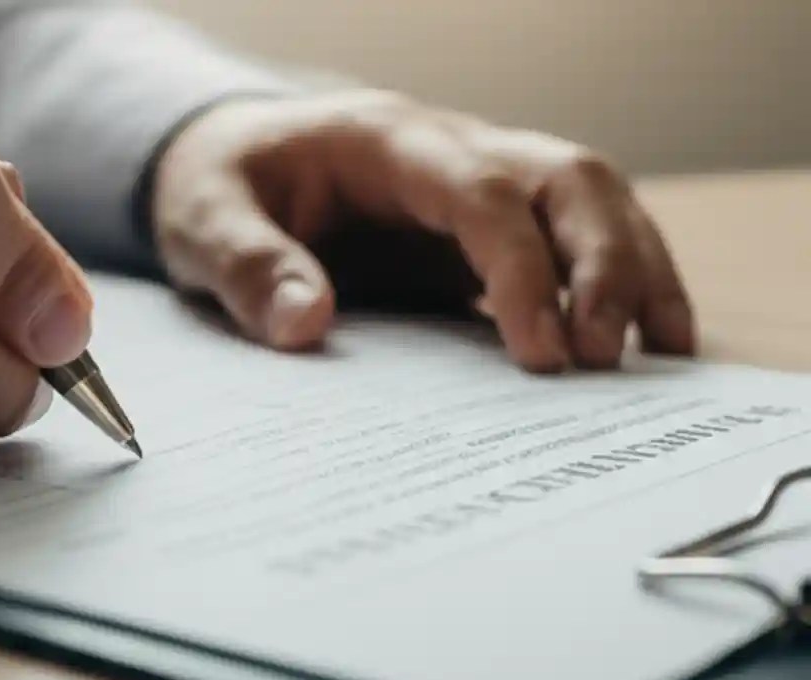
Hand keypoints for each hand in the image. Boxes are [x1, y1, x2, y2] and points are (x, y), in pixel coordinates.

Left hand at [151, 90, 695, 370]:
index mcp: (385, 141)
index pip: (485, 192)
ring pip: (588, 200)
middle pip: (566, 179)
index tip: (541, 350)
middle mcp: (449, 150)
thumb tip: (306, 325)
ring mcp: (475, 184)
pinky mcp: (480, 227)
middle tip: (605, 358)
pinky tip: (639, 343)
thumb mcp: (202, 222)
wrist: (225, 163)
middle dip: (606, 262)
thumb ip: (247, 266)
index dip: (523, 267)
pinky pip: (568, 241)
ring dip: (633, 268)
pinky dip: (614, 282)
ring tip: (659, 354)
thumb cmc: (216, 186)